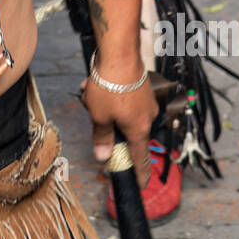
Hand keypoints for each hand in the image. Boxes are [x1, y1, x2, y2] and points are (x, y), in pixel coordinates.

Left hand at [81, 66, 158, 187]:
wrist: (120, 54)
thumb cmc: (110, 88)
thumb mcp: (99, 116)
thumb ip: (102, 137)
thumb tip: (103, 155)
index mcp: (138, 130)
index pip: (140, 158)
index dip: (140, 173)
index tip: (142, 184)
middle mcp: (147, 117)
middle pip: (127, 131)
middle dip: (108, 124)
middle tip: (93, 112)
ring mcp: (146, 101)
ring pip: (122, 112)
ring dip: (105, 106)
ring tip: (90, 92)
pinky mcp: (142, 87)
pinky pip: (124, 97)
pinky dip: (110, 93)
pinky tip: (95, 82)